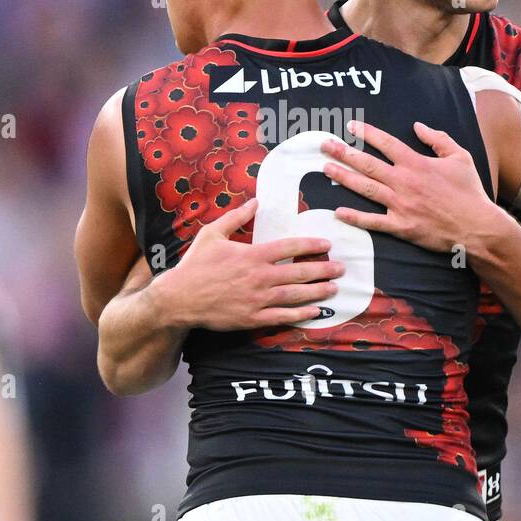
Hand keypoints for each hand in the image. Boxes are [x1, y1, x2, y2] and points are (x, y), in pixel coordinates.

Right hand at [156, 198, 344, 329]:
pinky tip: (315, 311)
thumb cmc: (195, 265)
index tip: (326, 244)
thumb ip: (236, 218)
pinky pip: (283, 316)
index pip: (289, 247)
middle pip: (299, 272)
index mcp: (252, 255)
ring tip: (334, 288)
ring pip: (296, 295)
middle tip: (341, 268)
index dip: (310, 244)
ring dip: (318, 291)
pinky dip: (301, 314)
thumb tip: (255, 202)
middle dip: (323, 269)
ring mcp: (258, 299)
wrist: (180, 298)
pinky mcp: (252, 318)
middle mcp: (259, 277)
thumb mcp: (212, 234)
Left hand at [322, 119, 496, 253]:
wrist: (477, 226)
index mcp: (417, 164)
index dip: (367, 133)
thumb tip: (417, 126)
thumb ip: (438, 139)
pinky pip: (373, 221)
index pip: (386, 143)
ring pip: (365, 188)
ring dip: (343, 177)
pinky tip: (338, 211)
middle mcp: (404, 182)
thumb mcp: (460, 157)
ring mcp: (400, 205)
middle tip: (325, 145)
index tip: (350, 126)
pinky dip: (355, 217)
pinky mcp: (401, 226)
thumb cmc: (470, 191)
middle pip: (367, 164)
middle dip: (344, 152)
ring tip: (326, 169)